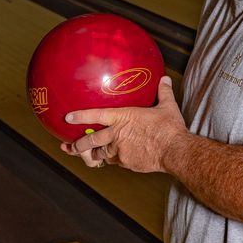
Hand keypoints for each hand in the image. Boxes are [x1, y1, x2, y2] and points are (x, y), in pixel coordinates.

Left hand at [60, 76, 186, 172]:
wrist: (174, 151)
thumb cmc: (170, 128)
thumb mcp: (167, 106)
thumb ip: (163, 92)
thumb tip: (164, 79)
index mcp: (123, 118)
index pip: (96, 115)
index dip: (80, 116)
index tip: (68, 117)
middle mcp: (117, 135)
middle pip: (90, 141)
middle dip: (78, 145)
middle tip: (70, 146)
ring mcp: (120, 151)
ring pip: (100, 155)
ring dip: (94, 155)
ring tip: (88, 156)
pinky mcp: (126, 163)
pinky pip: (115, 162)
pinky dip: (113, 160)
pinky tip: (115, 159)